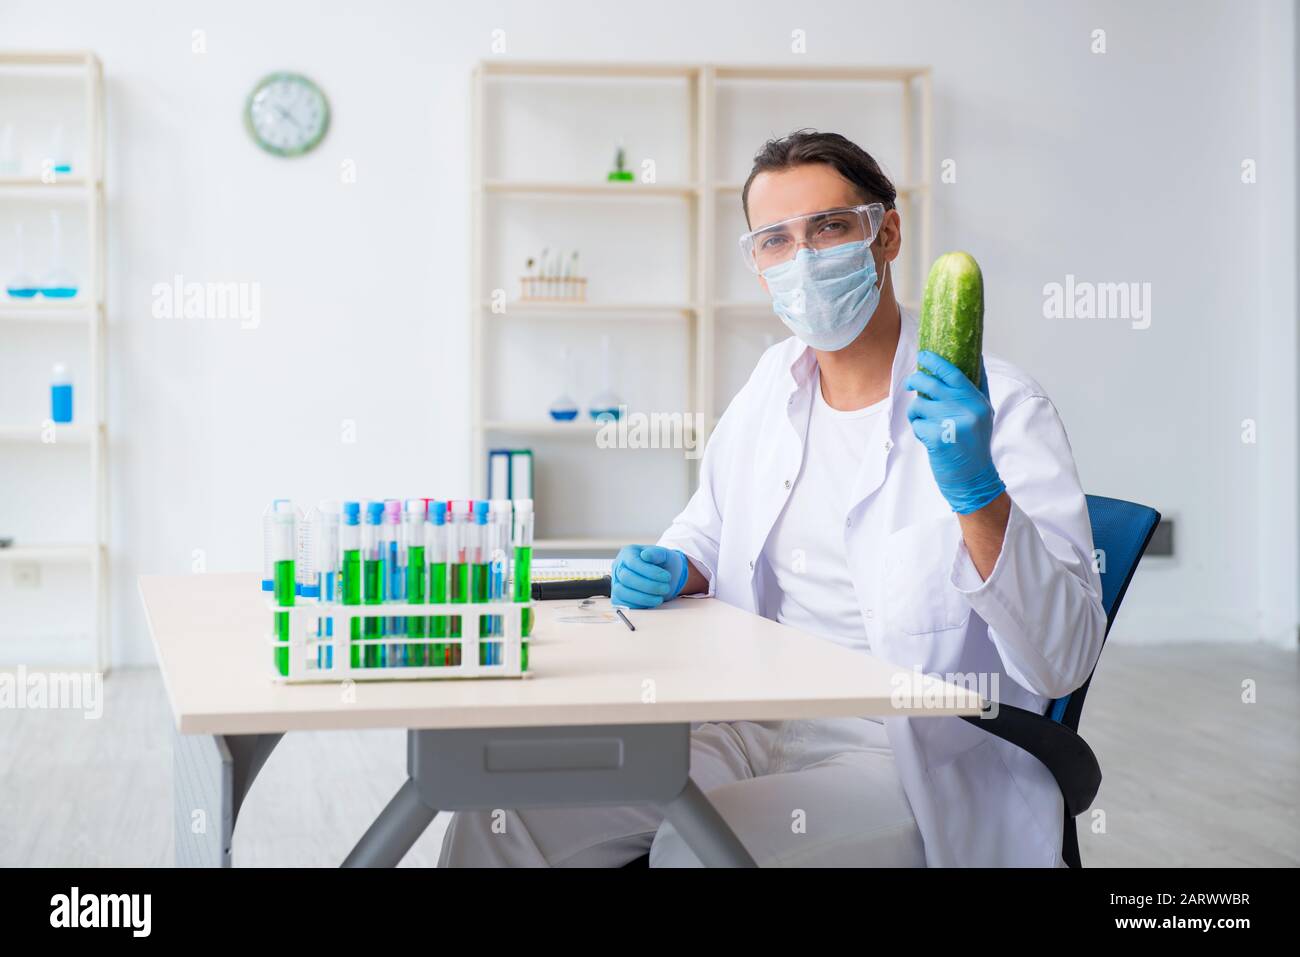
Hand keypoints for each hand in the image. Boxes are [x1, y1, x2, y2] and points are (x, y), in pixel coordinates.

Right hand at [611, 545, 688, 608]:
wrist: (666, 576)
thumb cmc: (663, 564)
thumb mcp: (664, 554)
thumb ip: (657, 553)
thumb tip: (646, 555)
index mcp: (628, 553)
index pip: (633, 563)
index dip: (649, 572)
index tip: (667, 577)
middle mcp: (619, 567)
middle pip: (626, 578)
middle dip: (648, 586)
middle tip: (666, 588)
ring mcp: (617, 583)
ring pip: (622, 592)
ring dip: (643, 597)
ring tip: (660, 598)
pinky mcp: (619, 597)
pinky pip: (623, 604)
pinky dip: (639, 605)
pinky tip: (653, 602)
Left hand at [904, 351, 1005, 514]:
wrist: (973, 479)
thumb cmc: (974, 445)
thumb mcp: (983, 415)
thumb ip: (976, 390)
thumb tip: (974, 359)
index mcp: (977, 401)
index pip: (954, 374)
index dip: (936, 362)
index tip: (923, 355)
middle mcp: (967, 410)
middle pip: (931, 385)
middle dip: (916, 381)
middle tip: (910, 383)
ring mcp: (952, 423)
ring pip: (920, 405)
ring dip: (917, 413)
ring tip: (926, 423)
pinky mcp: (938, 438)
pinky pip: (917, 424)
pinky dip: (919, 430)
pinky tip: (930, 440)